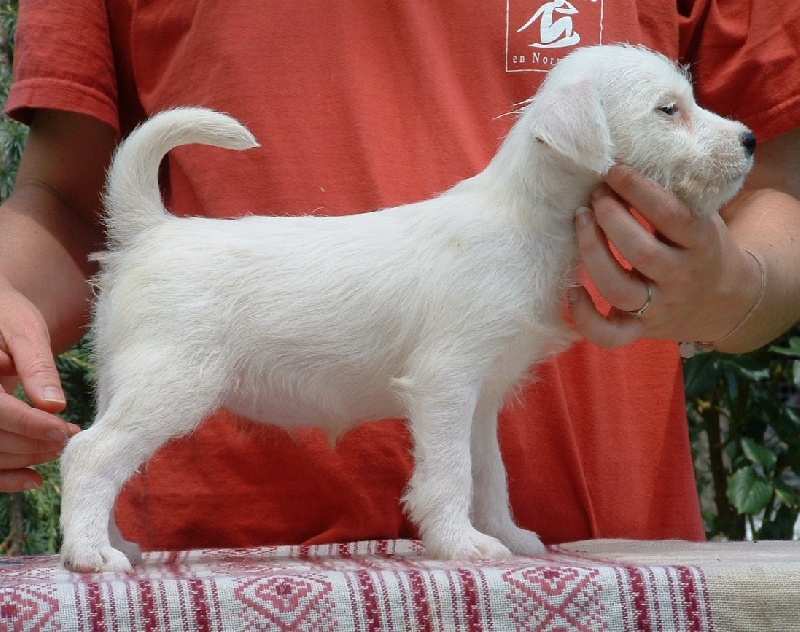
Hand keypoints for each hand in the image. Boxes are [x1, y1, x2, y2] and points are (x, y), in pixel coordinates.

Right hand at [0, 287, 79, 491]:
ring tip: (60, 449)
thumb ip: (37, 367)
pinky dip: (5, 476)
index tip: (64, 430)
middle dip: (33, 444)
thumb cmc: (9, 316)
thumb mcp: (25, 332)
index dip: (30, 424)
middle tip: (69, 440)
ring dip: (25, 458)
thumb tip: (54, 404)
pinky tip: (34, 479)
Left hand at [568, 165, 761, 348]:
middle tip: (594, 195)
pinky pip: (609, 336)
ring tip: (580, 220)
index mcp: (701, 243)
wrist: (726, 301)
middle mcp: (680, 278)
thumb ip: (674, 195)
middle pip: (639, 252)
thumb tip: (625, 157)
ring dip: (592, 253)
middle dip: (610, 218)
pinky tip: (571, 289)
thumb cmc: (701, 246)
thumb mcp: (701, 217)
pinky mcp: (639, 330)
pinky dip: (585, 318)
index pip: (671, 215)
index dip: (638, 190)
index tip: (614, 171)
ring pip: (618, 289)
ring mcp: (658, 307)